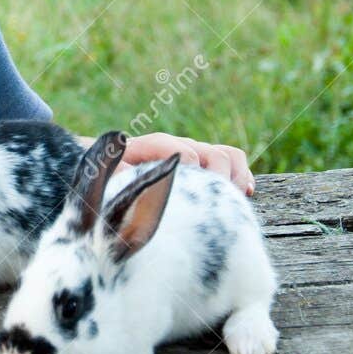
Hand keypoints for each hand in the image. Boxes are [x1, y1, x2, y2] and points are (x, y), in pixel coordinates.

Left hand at [120, 132, 254, 195]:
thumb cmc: (107, 179)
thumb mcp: (106, 178)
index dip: (191, 167)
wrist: (109, 170)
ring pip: (226, 155)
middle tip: (217, 206)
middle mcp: (177, 147)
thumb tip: (131, 178)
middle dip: (218, 179)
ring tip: (235, 200)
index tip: (192, 188)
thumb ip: (116, 176)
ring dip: (235, 177)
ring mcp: (194, 153)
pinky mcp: (205, 163)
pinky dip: (243, 174)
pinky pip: (233, 159)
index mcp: (151, 147)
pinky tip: (246, 192)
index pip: (180, 151)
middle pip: (210, 154)